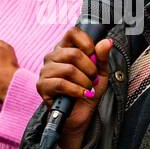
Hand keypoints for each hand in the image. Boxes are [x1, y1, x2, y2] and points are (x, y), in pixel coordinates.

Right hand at [36, 27, 112, 148]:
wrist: (80, 115)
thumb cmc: (88, 91)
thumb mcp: (100, 73)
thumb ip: (102, 57)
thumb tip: (107, 42)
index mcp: (65, 48)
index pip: (73, 33)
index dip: (87, 43)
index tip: (94, 57)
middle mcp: (52, 56)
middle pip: (74, 53)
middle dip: (90, 69)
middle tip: (93, 79)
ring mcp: (45, 71)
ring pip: (69, 69)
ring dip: (84, 81)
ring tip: (87, 89)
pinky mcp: (42, 86)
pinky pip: (62, 83)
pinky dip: (77, 90)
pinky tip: (82, 95)